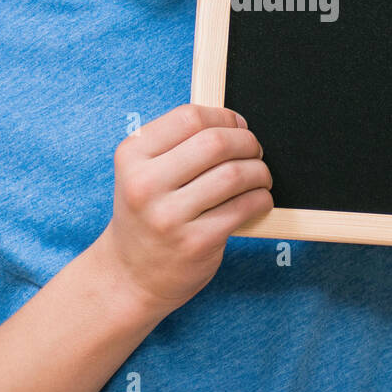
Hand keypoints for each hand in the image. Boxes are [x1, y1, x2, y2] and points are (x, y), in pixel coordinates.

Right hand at [102, 103, 272, 311]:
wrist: (130, 275)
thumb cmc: (148, 213)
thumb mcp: (144, 171)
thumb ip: (180, 143)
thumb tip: (236, 124)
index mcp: (132, 155)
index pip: (189, 116)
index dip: (224, 117)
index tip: (238, 127)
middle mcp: (145, 184)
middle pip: (216, 142)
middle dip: (247, 142)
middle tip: (255, 151)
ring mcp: (169, 216)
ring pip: (234, 174)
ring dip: (259, 171)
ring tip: (260, 177)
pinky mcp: (195, 243)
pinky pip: (244, 207)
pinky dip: (261, 199)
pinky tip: (258, 200)